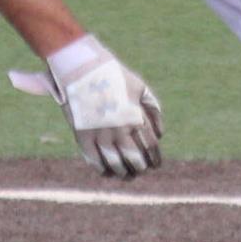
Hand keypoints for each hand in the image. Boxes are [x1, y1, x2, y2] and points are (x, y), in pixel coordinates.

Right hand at [9, 34, 163, 176]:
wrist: (80, 66)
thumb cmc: (113, 75)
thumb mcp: (139, 87)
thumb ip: (153, 110)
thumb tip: (160, 135)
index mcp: (135, 115)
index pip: (151, 146)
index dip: (155, 159)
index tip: (155, 164)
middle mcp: (118, 127)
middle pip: (134, 158)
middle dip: (140, 168)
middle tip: (141, 171)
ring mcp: (99, 133)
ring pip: (115, 163)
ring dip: (123, 172)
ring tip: (126, 175)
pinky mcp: (82, 135)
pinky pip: (94, 160)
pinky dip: (102, 169)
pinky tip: (107, 172)